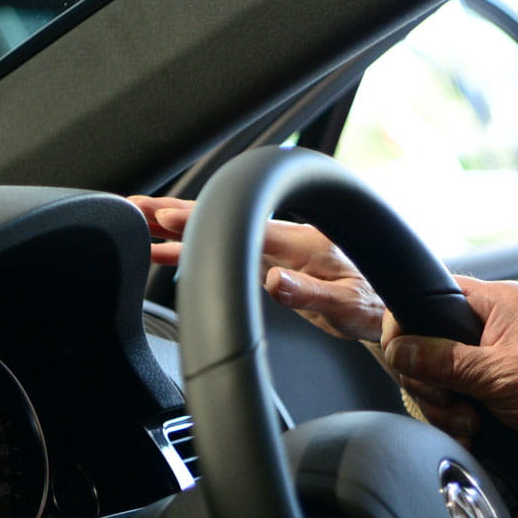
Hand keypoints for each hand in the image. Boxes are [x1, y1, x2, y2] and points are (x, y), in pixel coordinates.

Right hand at [130, 195, 386, 341]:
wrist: (385, 308)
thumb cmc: (370, 306)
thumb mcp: (344, 306)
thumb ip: (309, 294)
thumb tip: (274, 281)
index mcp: (302, 243)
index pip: (244, 226)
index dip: (205, 220)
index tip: (168, 216)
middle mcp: (285, 239)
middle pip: (223, 220)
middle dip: (176, 213)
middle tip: (133, 208)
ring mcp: (275, 250)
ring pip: (219, 234)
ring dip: (178, 230)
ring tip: (136, 226)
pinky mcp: (270, 262)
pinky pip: (226, 250)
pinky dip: (194, 248)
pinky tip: (166, 251)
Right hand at [382, 278, 517, 517]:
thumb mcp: (501, 375)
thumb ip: (444, 360)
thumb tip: (399, 349)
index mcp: (499, 304)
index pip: (432, 295)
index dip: (409, 324)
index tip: (403, 355)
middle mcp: (492, 328)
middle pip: (425, 345)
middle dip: (432, 382)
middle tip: (454, 400)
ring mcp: (489, 363)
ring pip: (434, 380)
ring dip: (445, 409)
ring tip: (472, 421)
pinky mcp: (489, 394)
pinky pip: (451, 403)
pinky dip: (456, 422)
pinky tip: (475, 432)